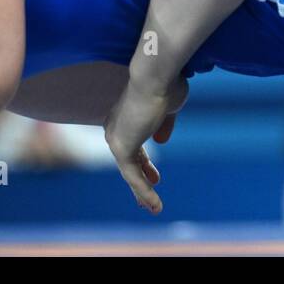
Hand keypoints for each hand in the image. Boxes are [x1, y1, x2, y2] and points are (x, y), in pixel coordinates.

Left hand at [103, 75, 187, 213]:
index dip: (144, 163)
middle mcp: (115, 127)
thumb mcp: (169, 107)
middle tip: (145, 199)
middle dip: (139, 180)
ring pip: (129, 172)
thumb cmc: (165, 84)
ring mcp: (116, 138)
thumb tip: (161, 141)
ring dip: (142, 191)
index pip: (132, 145)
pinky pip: (132, 176)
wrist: (156, 75)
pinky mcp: (121, 148)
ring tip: (154, 208)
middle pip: (127, 161)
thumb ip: (164, 124)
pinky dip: (144, 191)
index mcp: (124, 116)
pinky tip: (156, 204)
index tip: (156, 177)